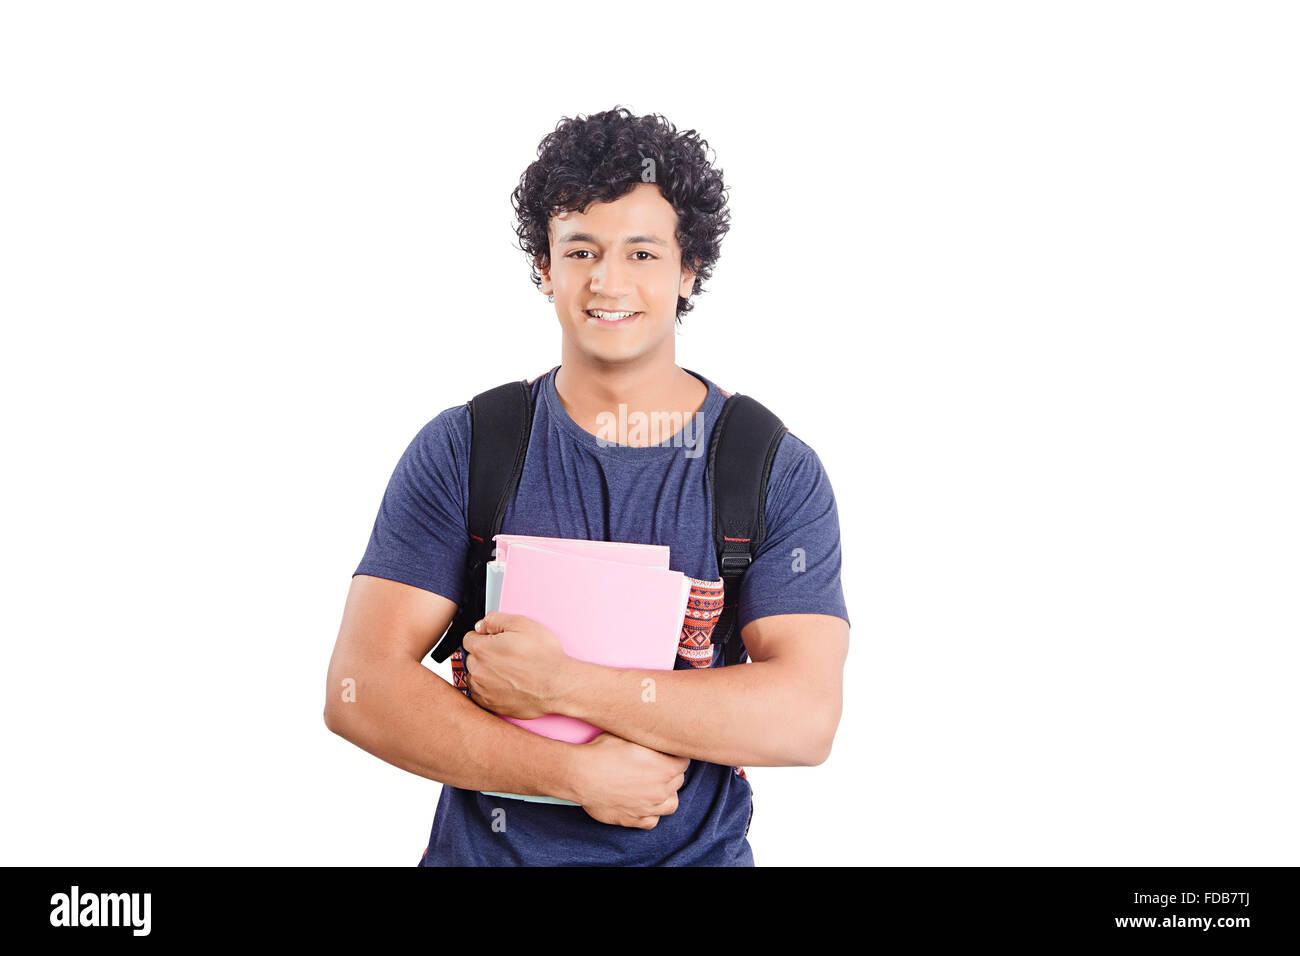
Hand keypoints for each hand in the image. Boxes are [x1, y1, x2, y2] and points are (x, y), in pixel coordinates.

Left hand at [461, 612, 576, 719]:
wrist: (557, 685)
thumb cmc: (544, 656)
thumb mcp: (522, 624)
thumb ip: (495, 620)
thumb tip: (481, 625)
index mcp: (482, 649)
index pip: (469, 638)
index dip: (484, 637)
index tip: (495, 640)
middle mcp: (478, 671)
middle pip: (472, 658)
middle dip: (485, 655)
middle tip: (507, 656)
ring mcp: (483, 690)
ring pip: (476, 677)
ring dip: (485, 673)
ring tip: (508, 671)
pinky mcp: (491, 705)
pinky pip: (481, 694)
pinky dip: (490, 689)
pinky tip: (507, 684)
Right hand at [569, 732, 689, 829]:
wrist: (580, 775)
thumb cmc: (603, 751)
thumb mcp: (628, 735)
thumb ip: (648, 738)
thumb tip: (656, 730)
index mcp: (665, 767)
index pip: (684, 761)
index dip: (675, 754)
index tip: (667, 751)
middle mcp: (661, 790)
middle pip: (678, 781)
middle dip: (670, 772)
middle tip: (655, 765)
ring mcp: (648, 808)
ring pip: (671, 804)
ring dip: (666, 794)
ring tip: (654, 786)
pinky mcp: (633, 819)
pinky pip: (652, 821)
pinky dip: (650, 813)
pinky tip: (642, 803)